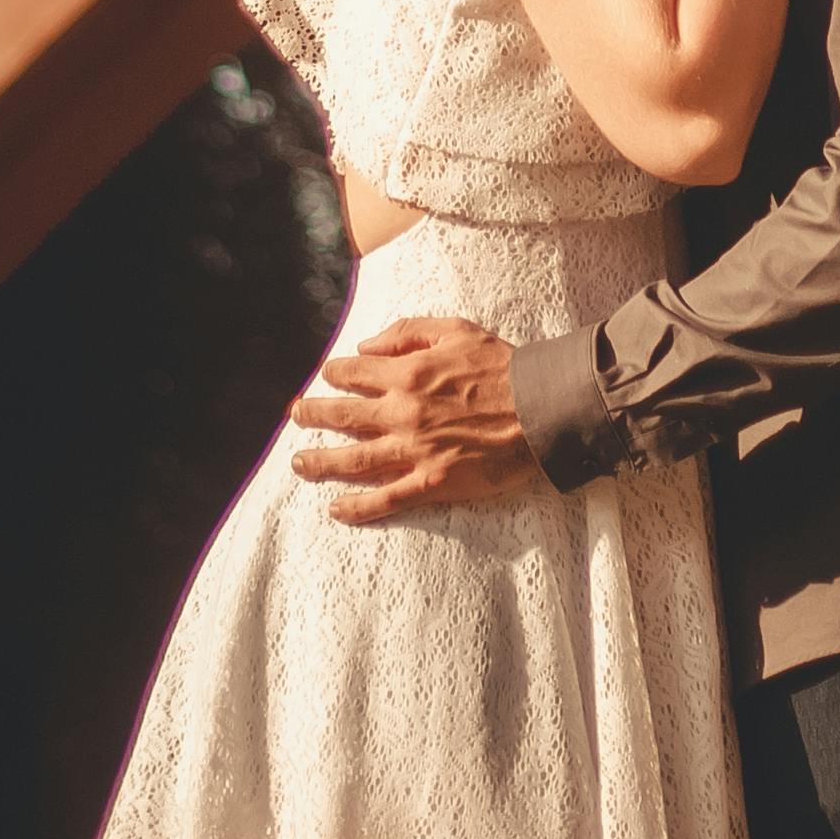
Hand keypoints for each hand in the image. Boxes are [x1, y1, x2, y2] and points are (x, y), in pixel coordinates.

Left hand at [287, 317, 539, 520]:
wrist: (543, 408)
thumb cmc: (504, 366)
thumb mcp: (456, 328)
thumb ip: (407, 331)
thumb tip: (365, 345)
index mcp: (407, 373)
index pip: (354, 373)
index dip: (335, 374)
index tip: (327, 377)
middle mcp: (403, 412)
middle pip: (343, 416)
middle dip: (312, 415)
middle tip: (296, 416)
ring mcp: (415, 451)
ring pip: (354, 460)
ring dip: (320, 462)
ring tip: (298, 463)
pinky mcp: (432, 483)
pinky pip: (386, 499)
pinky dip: (358, 507)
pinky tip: (335, 509)